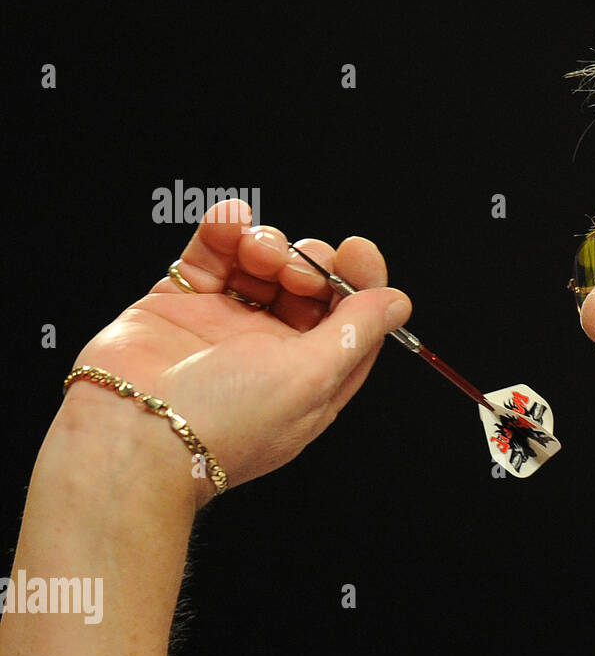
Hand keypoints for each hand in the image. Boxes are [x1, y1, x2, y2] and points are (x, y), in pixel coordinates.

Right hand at [62, 200, 411, 505]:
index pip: (351, 319)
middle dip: (310, 262)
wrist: (134, 434)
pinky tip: (230, 221)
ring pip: (261, 265)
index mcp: (312, 378)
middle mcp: (271, 352)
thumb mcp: (312, 377)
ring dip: (268, 244)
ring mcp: (223, 326)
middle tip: (297, 265)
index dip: (360, 281)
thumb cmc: (226, 420)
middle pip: (308, 287)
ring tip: (256, 251)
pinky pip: (210, 255)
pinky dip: (224, 230)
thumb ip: (356, 331)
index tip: (358, 250)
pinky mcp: (179, 304)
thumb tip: (398, 301)